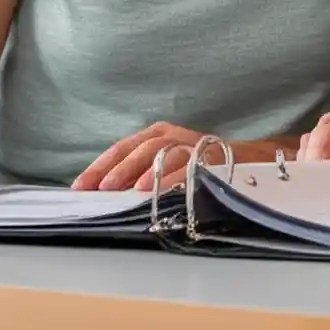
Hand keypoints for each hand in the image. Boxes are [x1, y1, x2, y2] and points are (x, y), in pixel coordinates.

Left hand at [72, 122, 292, 191]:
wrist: (249, 161)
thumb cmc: (198, 166)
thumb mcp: (166, 165)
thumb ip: (139, 175)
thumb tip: (105, 195)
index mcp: (157, 134)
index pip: (122, 147)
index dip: (100, 166)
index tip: (80, 187)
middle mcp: (174, 135)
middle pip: (141, 148)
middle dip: (119, 168)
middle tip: (102, 188)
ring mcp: (194, 144)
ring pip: (166, 153)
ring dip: (148, 172)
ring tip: (132, 190)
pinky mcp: (213, 156)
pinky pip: (191, 166)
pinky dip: (176, 179)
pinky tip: (164, 192)